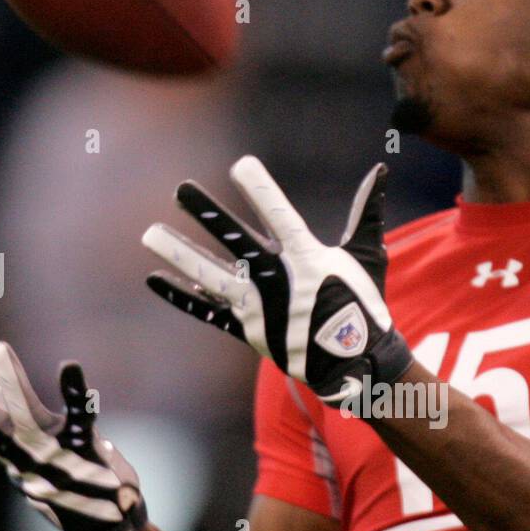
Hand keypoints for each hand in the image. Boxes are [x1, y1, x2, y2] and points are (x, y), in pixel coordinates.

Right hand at [0, 341, 145, 530]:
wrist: (110, 520)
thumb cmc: (71, 478)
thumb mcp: (37, 450)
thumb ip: (12, 420)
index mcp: (13, 453)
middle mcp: (27, 454)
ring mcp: (56, 452)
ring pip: (27, 415)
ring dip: (12, 382)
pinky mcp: (87, 448)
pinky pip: (81, 416)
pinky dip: (75, 392)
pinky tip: (68, 366)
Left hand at [142, 156, 411, 402]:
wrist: (356, 365)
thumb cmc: (363, 305)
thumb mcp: (368, 257)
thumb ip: (367, 212)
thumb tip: (381, 169)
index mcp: (309, 261)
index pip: (280, 217)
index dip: (260, 190)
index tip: (240, 165)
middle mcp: (278, 284)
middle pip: (236, 243)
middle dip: (208, 214)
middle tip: (180, 189)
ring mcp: (259, 310)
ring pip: (212, 278)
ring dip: (179, 254)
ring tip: (148, 234)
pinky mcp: (248, 331)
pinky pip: (209, 312)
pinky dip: (183, 296)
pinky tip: (156, 279)